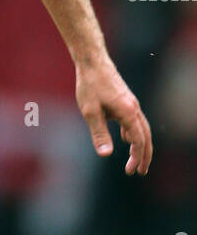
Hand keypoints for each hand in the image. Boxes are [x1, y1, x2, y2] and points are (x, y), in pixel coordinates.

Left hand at [75, 57, 151, 175]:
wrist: (93, 62)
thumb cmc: (90, 85)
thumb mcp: (90, 112)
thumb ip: (99, 133)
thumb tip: (106, 155)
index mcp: (128, 112)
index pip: (138, 141)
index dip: (137, 158)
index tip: (131, 171)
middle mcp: (134, 108)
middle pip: (146, 136)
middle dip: (144, 155)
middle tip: (140, 172)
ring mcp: (131, 103)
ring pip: (142, 128)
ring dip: (141, 145)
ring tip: (136, 160)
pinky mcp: (125, 100)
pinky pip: (134, 120)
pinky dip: (134, 133)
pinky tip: (126, 138)